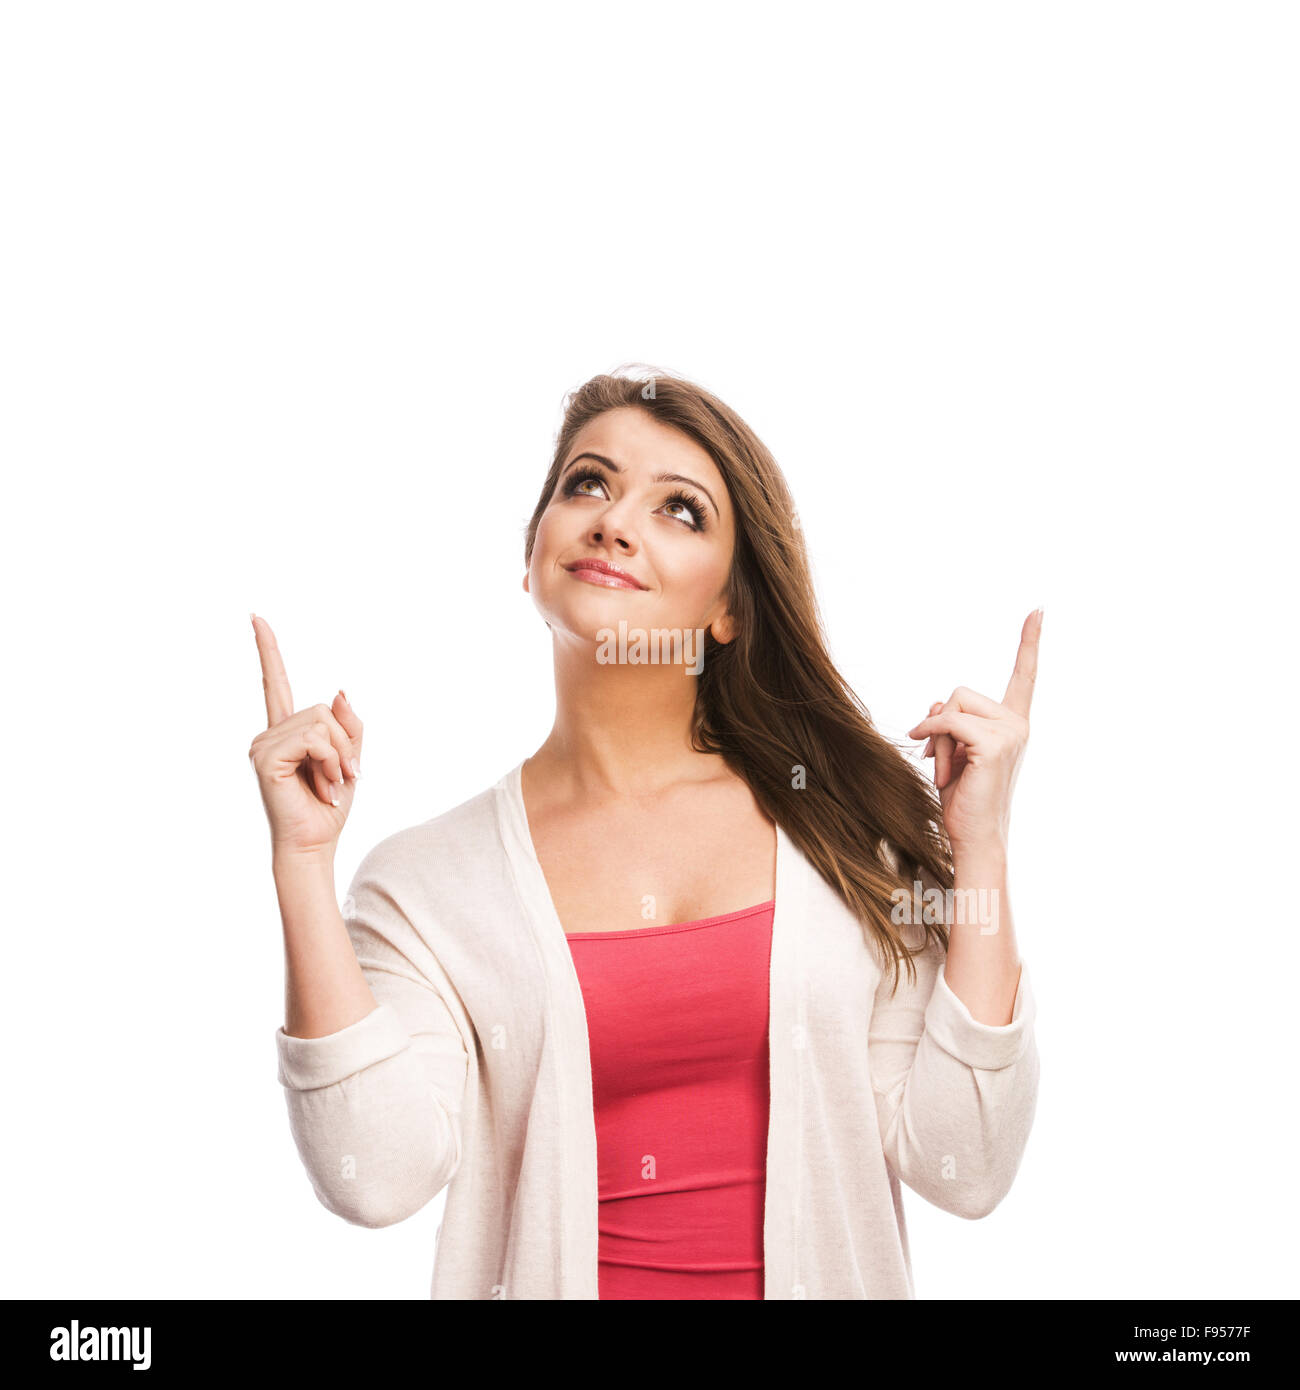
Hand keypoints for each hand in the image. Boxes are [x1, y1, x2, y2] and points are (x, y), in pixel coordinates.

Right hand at [247, 613, 361, 857]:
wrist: (315, 844)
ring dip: (339, 756)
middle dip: (344, 744)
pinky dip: (330, 761)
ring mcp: (263, 745)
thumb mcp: (350, 760)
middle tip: (341, 778)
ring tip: (329, 784)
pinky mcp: (265, 757)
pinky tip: (322, 786)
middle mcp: (269, 734)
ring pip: (321, 723)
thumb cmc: (328, 807)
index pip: (277, 683)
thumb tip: (338, 690)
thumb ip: (347, 725)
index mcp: (286, 732)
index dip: (267, 649)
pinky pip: (313, 739)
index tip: (255, 617)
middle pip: (323, 709)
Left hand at [906, 609, 1041, 857]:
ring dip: (935, 737)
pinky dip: (932, 736)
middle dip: (939, 723)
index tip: (1038, 610)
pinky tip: (934, 763)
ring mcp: (1010, 733)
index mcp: (1012, 723)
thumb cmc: (963, 799)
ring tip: (945, 770)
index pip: (1024, 675)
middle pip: (960, 693)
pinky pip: (948, 721)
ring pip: (951, 707)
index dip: (1029, 642)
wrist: (973, 835)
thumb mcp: (952, 752)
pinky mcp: (994, 744)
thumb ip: (949, 723)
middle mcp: (1017, 724)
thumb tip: (936, 702)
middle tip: (938, 758)